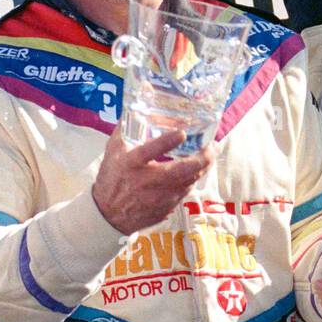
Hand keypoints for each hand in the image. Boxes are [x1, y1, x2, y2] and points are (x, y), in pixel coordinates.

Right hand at [92, 126, 213, 234]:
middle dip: (201, 159)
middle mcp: (146, 182)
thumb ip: (124, 129)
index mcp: (132, 164)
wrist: (108, 215)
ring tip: (209, 156)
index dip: (167, 142)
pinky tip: (196, 172)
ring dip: (201, 169)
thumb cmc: (111, 179)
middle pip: (180, 171)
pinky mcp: (165, 208)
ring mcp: (158, 198)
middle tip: (213, 146)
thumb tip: (135, 106)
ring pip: (188, 182)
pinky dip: (191, 180)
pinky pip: (184, 192)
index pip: (150, 151)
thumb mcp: (113, 151)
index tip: (182, 133)